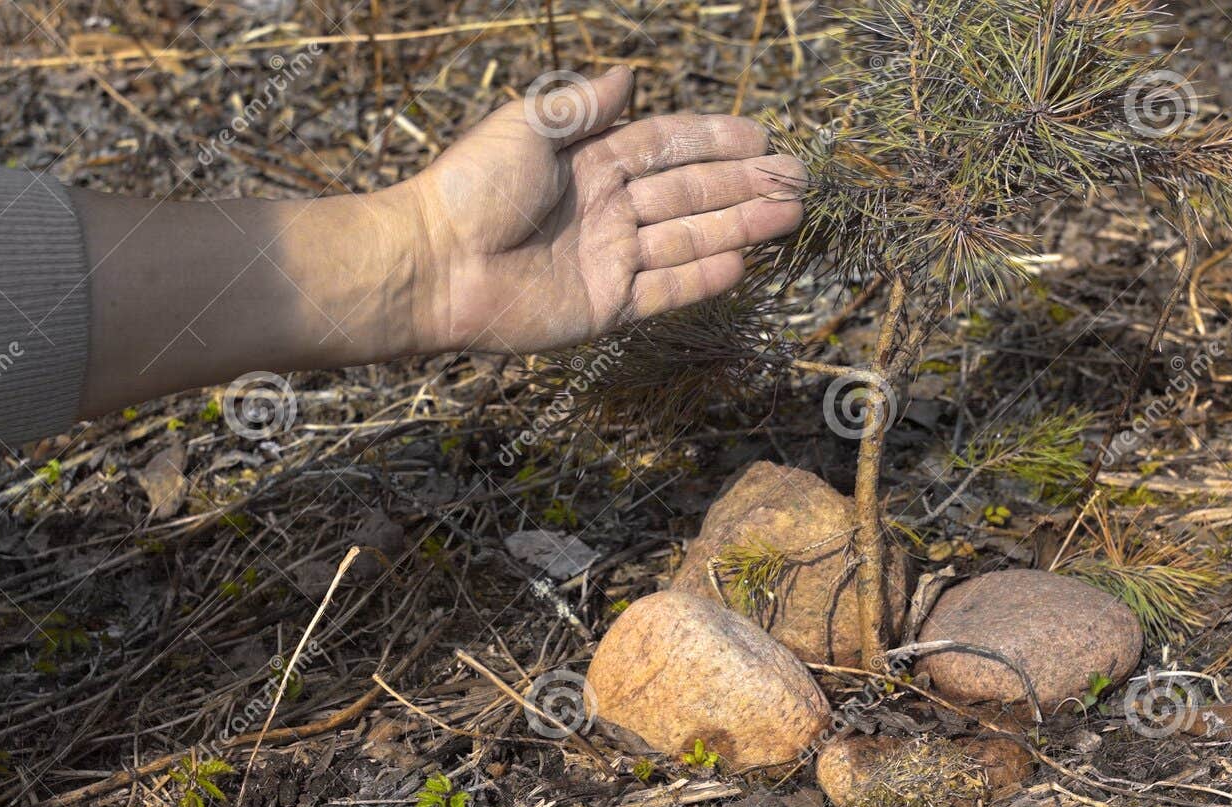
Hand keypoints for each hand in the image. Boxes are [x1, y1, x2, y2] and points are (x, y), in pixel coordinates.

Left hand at [398, 66, 803, 352]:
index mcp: (590, 162)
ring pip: (687, 239)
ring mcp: (610, 259)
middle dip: (744, 185)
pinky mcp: (606, 306)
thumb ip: (582, 106)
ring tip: (788, 217)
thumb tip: (630, 74)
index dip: (715, 141)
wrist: (434, 266)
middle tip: (797, 181)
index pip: (667, 146)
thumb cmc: (470, 188)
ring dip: (738, 227)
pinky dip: (703, 278)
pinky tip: (742, 262)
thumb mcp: (528, 128)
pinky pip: (665, 290)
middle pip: (689, 193)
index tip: (762, 139)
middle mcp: (607, 209)